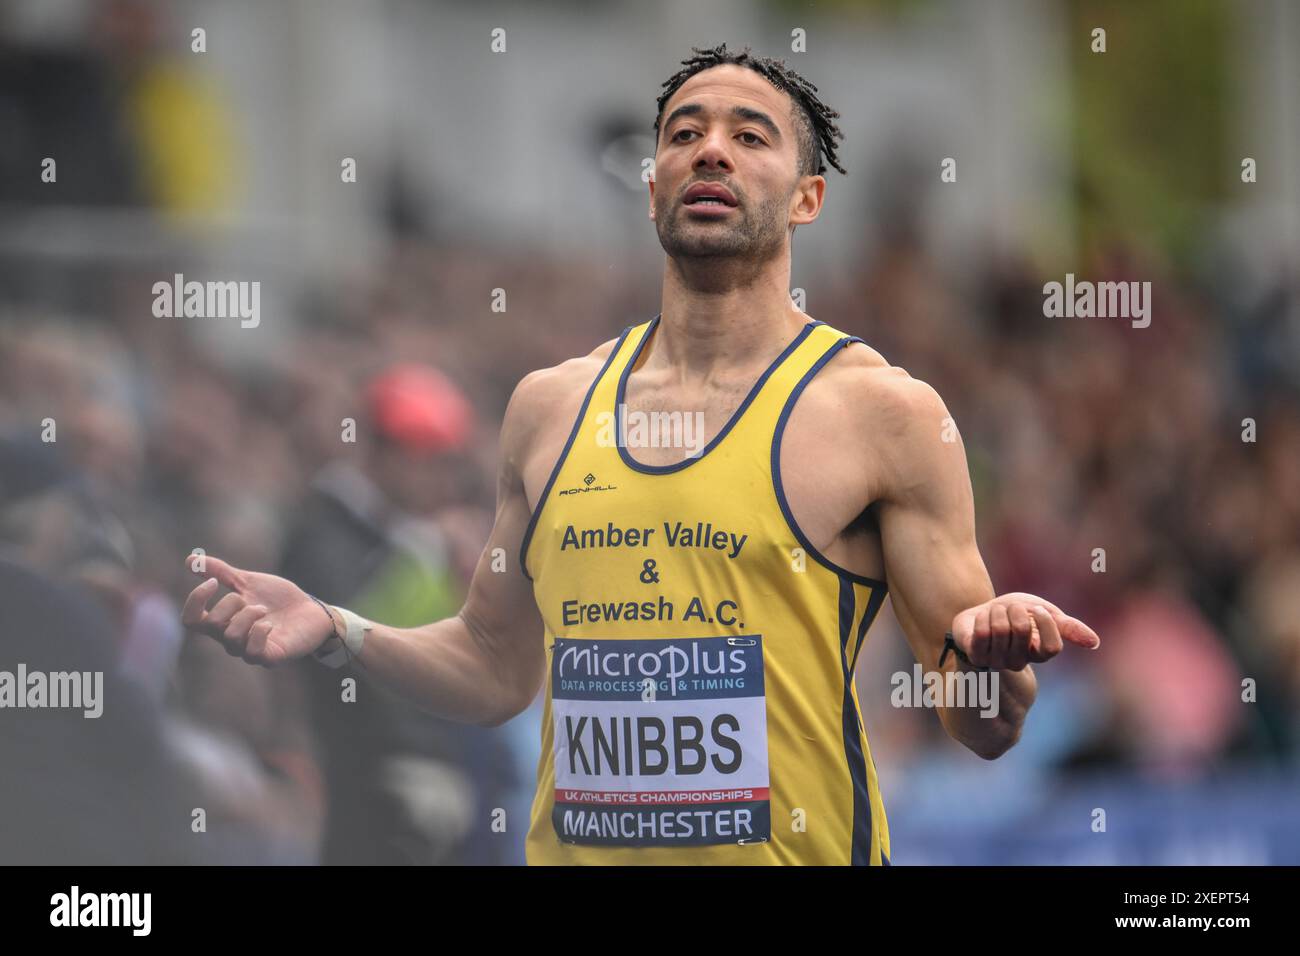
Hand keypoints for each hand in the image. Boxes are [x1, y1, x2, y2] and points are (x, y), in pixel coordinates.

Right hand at [180, 555, 337, 666]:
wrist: (311, 610)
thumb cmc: (277, 599)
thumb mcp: (247, 581)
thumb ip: (221, 573)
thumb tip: (189, 560)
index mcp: (222, 622)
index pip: (191, 621)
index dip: (195, 601)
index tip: (214, 582)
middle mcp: (230, 640)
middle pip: (211, 626)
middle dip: (229, 604)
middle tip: (248, 598)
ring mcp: (249, 650)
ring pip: (231, 638)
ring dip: (247, 616)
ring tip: (263, 609)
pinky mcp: (270, 657)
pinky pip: (253, 653)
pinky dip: (259, 633)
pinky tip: (269, 623)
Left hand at [950, 592, 1098, 670]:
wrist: (982, 610)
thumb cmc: (1016, 613)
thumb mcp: (1045, 613)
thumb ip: (1067, 626)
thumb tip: (1095, 643)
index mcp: (1038, 654)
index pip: (1052, 648)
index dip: (1045, 624)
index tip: (1037, 609)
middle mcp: (1018, 663)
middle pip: (1021, 631)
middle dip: (1015, 610)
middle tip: (1010, 609)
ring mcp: (996, 662)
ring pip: (1000, 629)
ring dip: (997, 612)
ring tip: (995, 614)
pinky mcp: (975, 656)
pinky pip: (982, 634)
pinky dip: (983, 618)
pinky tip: (982, 619)